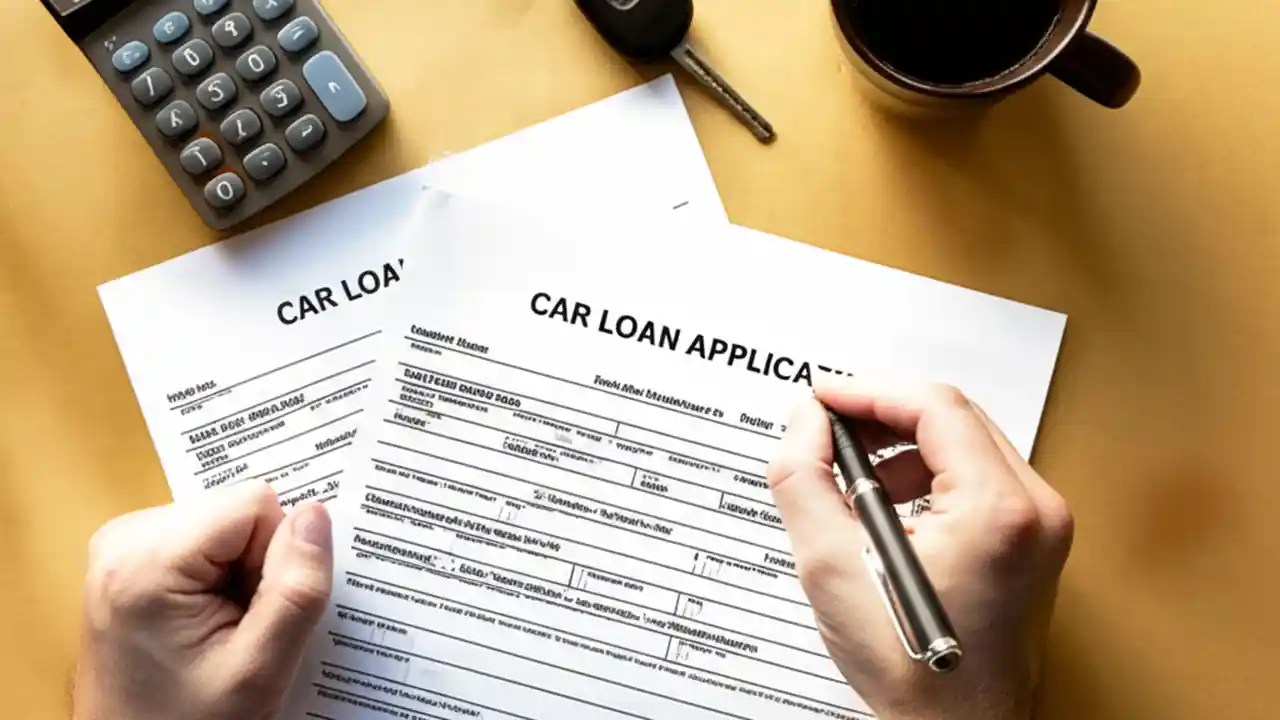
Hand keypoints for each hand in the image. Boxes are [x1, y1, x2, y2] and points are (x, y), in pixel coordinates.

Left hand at [73, 482, 333, 719]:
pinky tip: (205, 619)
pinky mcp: (128, 555)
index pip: (254, 503)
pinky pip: (204, 537)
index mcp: (145, 561)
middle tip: (236, 626)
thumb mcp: (260, 669)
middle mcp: (123, 539)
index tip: (253, 614)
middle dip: (255, 564)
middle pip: (236, 510)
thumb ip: (296, 589)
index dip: (275, 558)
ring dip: (238, 572)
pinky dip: (218, 574)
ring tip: (218, 628)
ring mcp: (121, 545)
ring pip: (225, 523)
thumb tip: (315, 514)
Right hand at [767, 377, 1073, 719]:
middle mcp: (1035, 509)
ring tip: (854, 477)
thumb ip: (804, 479)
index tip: (825, 397)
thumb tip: (806, 424)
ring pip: (965, 441)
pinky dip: (926, 474)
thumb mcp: (830, 567)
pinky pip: (977, 474)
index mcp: (998, 511)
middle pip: (953, 416)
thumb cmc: (914, 671)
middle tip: (830, 427)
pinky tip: (886, 504)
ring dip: (902, 446)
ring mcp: (1041, 524)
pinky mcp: (1032, 537)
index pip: (933, 406)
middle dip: (882, 414)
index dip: (868, 391)